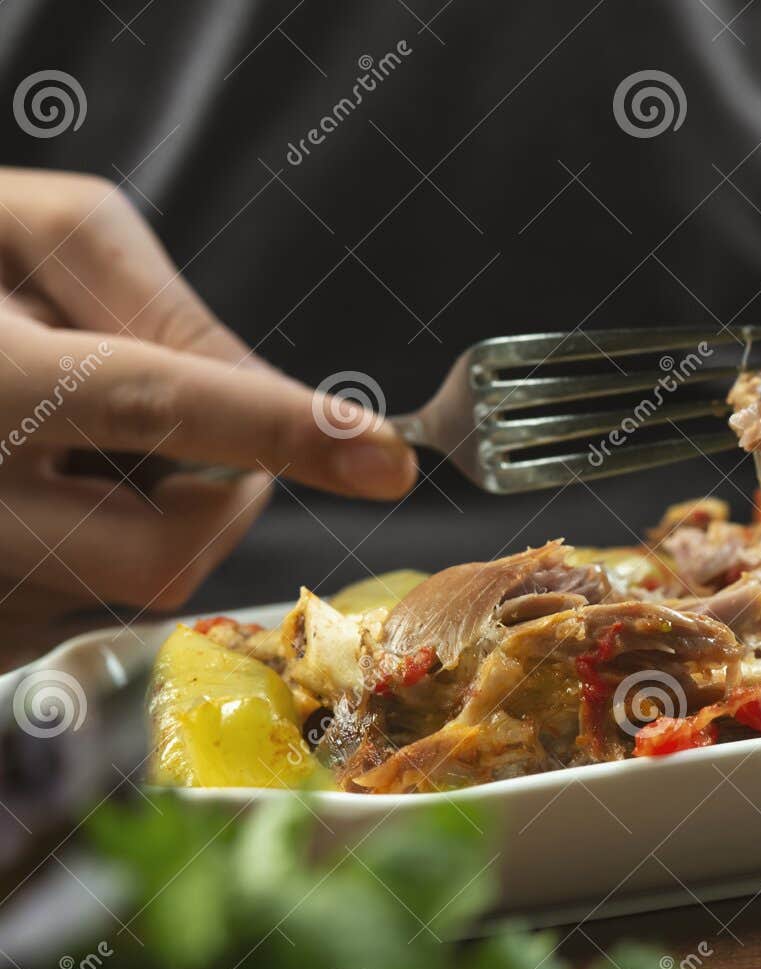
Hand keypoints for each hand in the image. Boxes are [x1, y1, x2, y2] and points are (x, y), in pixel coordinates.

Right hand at [0, 168, 416, 619]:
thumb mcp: (22, 228)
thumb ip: (146, 294)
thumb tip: (260, 389)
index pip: (157, 403)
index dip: (281, 428)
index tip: (386, 459)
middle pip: (168, 545)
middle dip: (223, 494)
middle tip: (195, 431)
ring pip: (136, 586)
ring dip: (153, 516)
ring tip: (64, 444)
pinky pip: (85, 611)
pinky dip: (99, 551)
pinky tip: (36, 490)